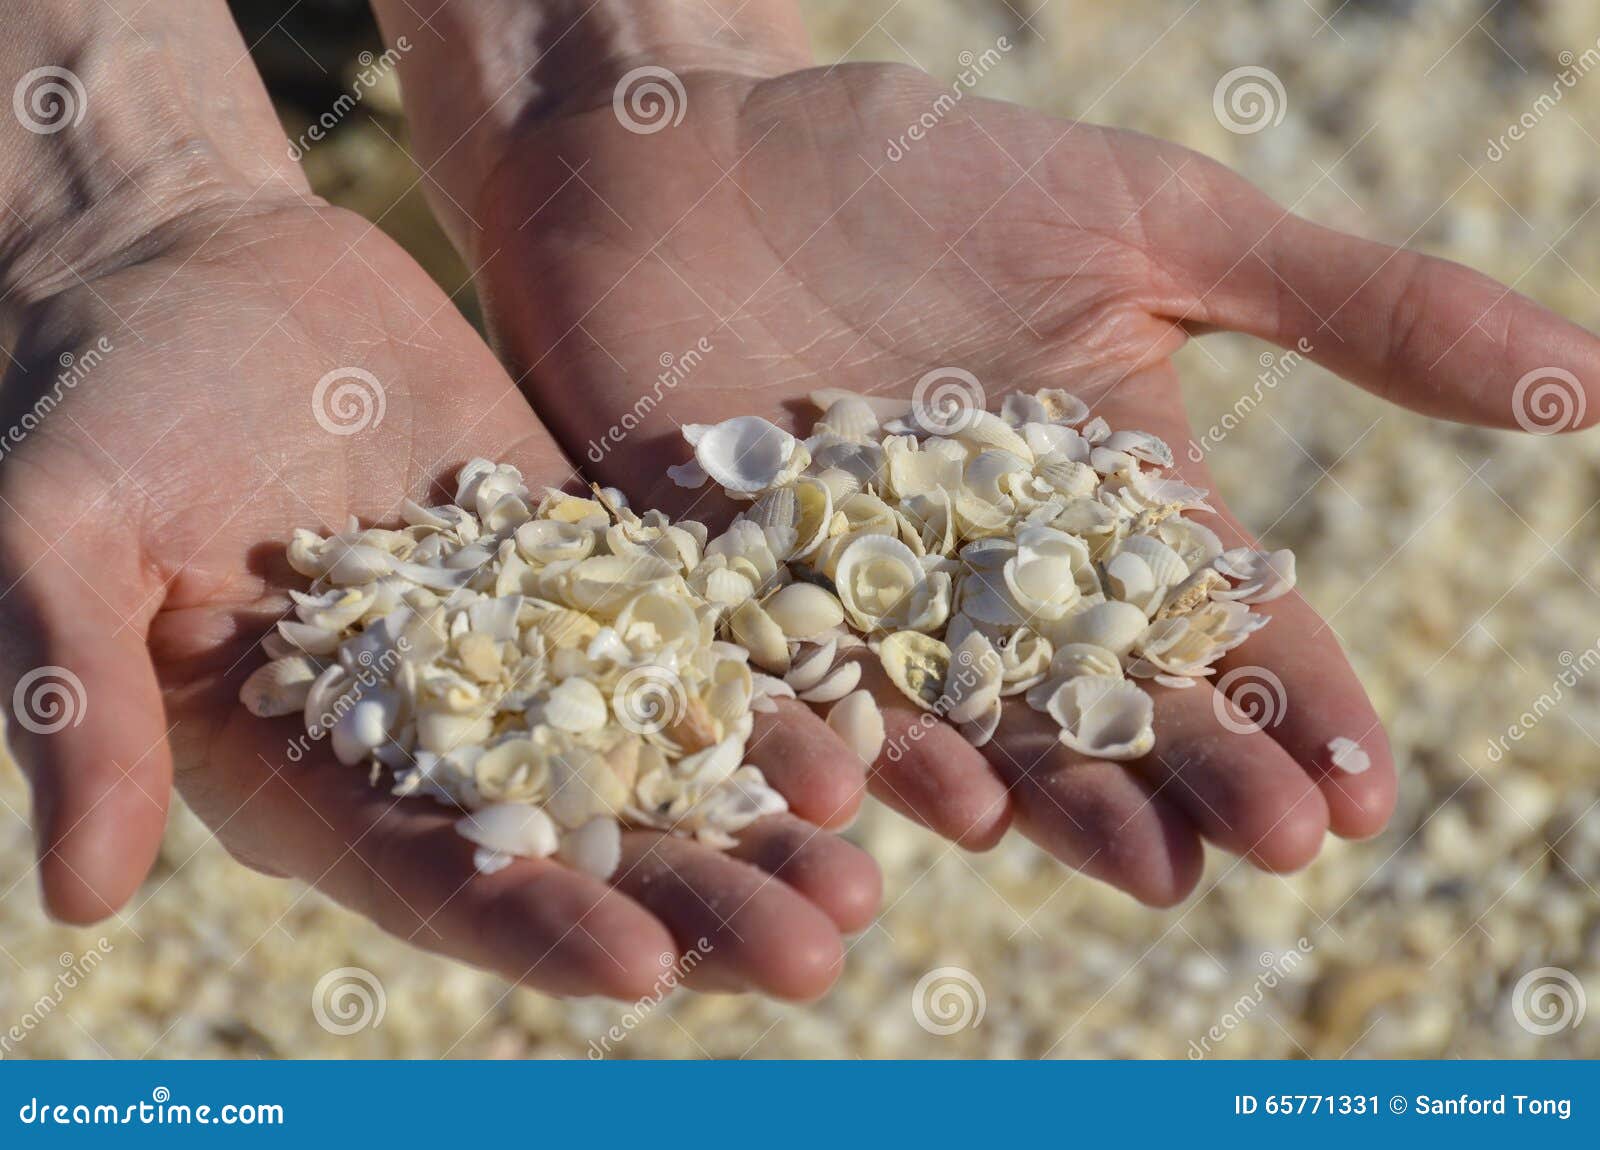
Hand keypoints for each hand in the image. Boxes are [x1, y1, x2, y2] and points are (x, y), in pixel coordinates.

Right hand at [0, 6, 875, 1001]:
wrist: (197, 275)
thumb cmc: (98, 408)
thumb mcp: (59, 545)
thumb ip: (81, 706)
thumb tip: (73, 899)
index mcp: (310, 775)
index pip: (431, 880)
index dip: (535, 926)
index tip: (644, 968)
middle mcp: (434, 741)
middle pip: (580, 847)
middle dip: (695, 902)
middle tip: (817, 951)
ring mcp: (522, 653)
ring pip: (656, 758)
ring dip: (758, 818)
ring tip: (868, 872)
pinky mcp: (583, 563)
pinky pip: (685, 631)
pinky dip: (764, 681)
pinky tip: (857, 724)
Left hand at [396, 25, 1599, 903]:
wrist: (712, 140)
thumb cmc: (934, 175)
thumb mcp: (1156, 226)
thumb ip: (1348, 309)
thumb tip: (1594, 385)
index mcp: (1101, 511)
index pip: (1218, 633)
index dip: (1288, 713)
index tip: (1352, 797)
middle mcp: (983, 585)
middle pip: (1090, 705)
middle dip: (1167, 777)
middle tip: (1238, 852)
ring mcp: (849, 597)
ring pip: (942, 722)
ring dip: (1012, 788)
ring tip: (1078, 841)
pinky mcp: (714, 587)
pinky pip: (767, 679)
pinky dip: (806, 731)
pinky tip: (845, 784)